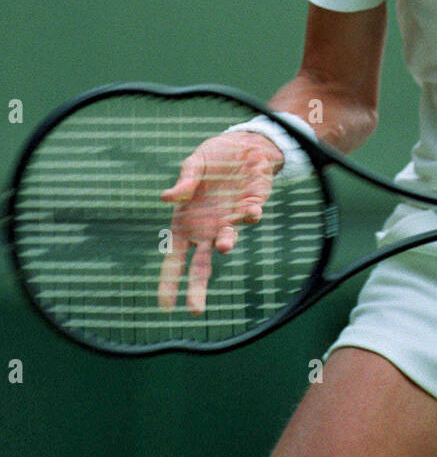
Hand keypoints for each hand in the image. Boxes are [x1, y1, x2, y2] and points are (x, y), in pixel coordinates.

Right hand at [158, 132, 282, 315]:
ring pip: (227, 242)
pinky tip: (250, 209)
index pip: (173, 259)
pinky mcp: (251, 209)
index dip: (169, 282)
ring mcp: (230, 221)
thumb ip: (185, 181)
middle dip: (197, 289)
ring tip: (223, 245)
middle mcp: (207, 229)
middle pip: (199, 266)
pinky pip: (249, 217)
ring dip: (226, 243)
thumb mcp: (195, 163)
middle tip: (195, 312)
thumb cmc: (214, 158)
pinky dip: (250, 216)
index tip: (165, 307)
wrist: (246, 145)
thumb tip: (168, 197)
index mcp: (185, 223)